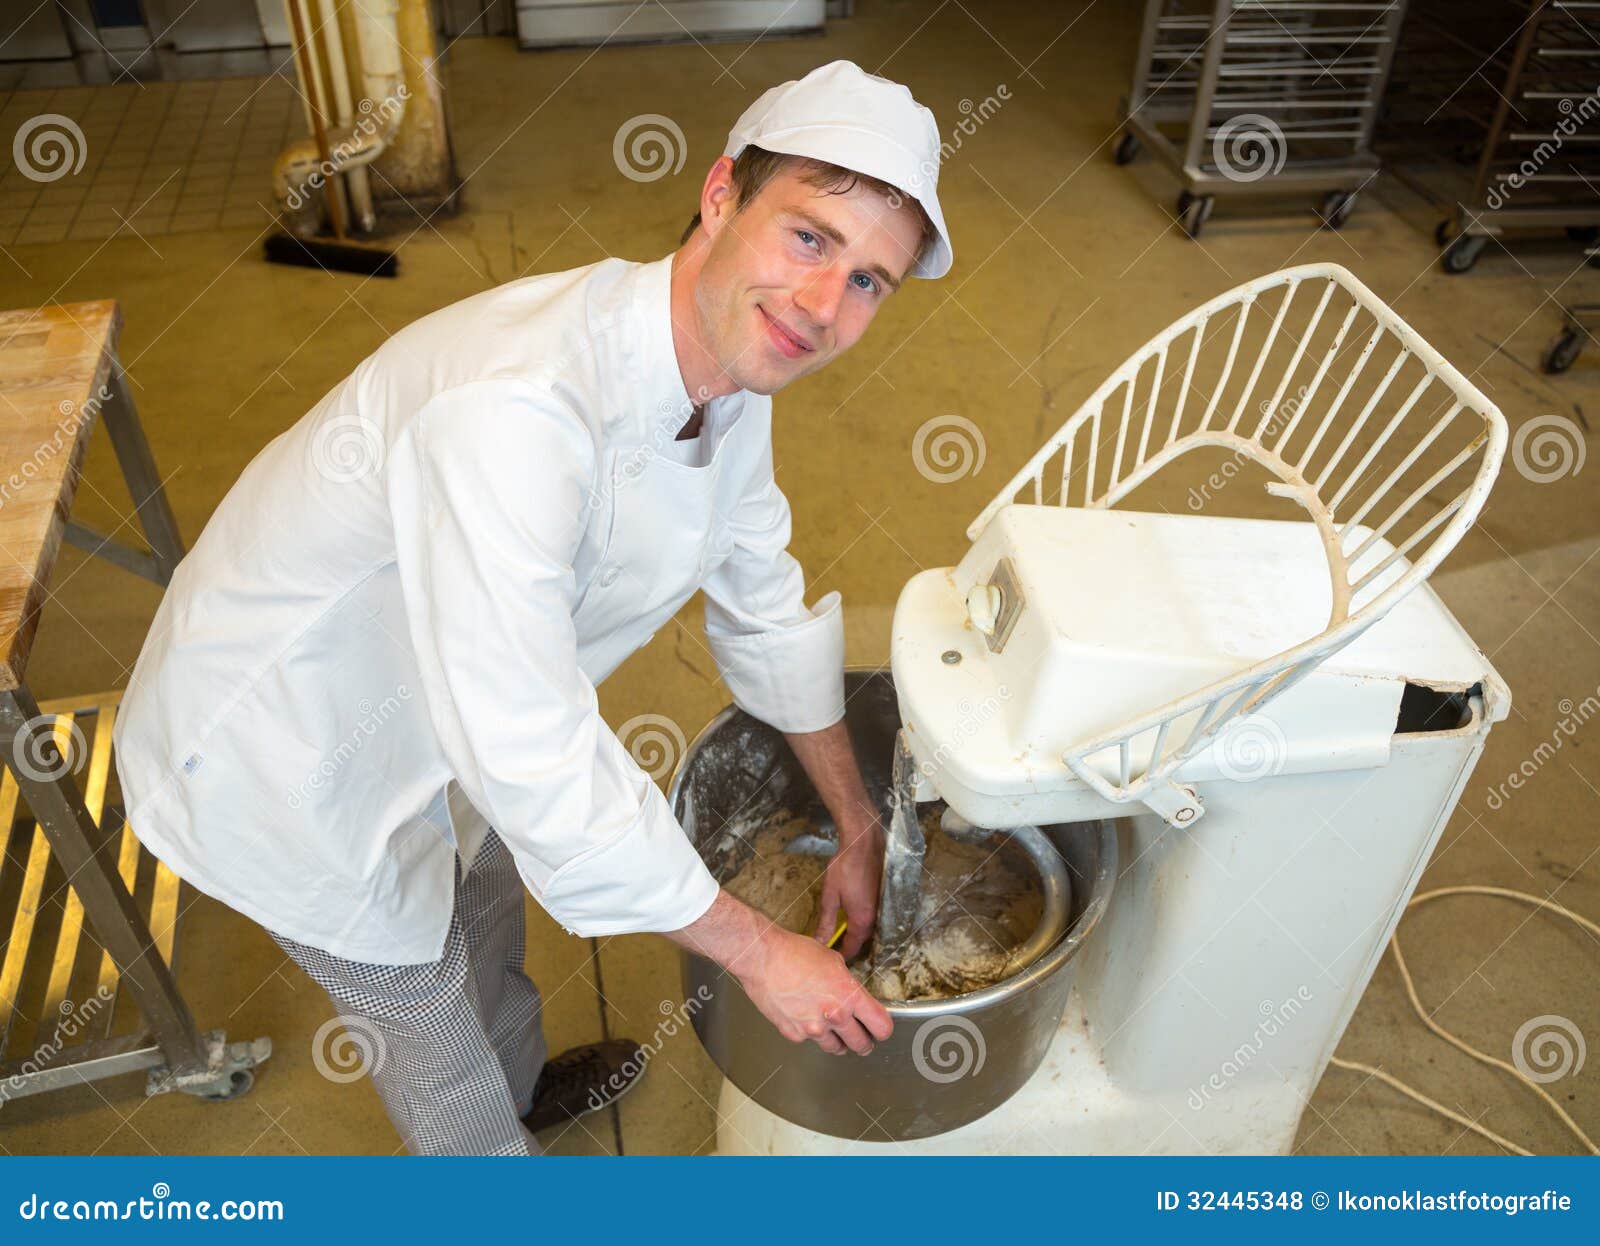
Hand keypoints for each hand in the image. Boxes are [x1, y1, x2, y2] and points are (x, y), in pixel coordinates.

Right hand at [734, 926, 892, 1054]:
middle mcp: (834, 1016)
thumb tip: (851, 994)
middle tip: (861, 1036)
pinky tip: (805, 1017)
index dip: (882, 1028)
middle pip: (862, 1045)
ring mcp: (813, 1028)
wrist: (762, 958)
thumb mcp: (833, 961)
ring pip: (837, 1048)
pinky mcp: (794, 1034)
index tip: (879, 1028)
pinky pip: (810, 1041)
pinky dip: (810, 1034)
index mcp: (849, 995)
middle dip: (863, 1041)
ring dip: (838, 1041)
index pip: (881, 1027)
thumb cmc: (794, 953)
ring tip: (832, 1028)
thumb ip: (846, 984)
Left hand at [813, 811, 883, 958]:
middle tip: (835, 941)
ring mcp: (883, 906)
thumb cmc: (844, 868)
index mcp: (861, 921)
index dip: (842, 954)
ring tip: (844, 927)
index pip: (853, 947)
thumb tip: (820, 942)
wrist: (864, 844)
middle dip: (850, 942)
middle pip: (863, 938)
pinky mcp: (885, 896)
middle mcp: (876, 917)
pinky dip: (866, 918)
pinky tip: (855, 910)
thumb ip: (826, 922)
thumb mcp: (830, 896)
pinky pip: (876, 915)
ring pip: (870, 926)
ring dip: (859, 930)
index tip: (832, 956)